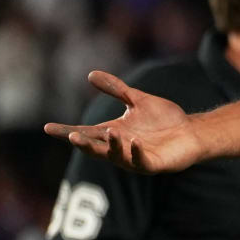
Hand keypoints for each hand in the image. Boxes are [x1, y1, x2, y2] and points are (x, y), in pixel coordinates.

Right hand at [43, 71, 206, 173]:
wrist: (192, 131)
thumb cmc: (164, 119)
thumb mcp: (137, 100)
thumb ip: (116, 89)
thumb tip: (90, 74)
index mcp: (113, 133)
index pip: (86, 133)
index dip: (66, 132)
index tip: (48, 128)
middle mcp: (120, 148)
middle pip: (96, 148)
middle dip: (84, 144)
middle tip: (71, 136)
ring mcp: (135, 158)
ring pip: (117, 156)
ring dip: (112, 145)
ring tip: (110, 131)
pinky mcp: (153, 164)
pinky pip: (141, 161)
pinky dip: (136, 152)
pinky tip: (135, 141)